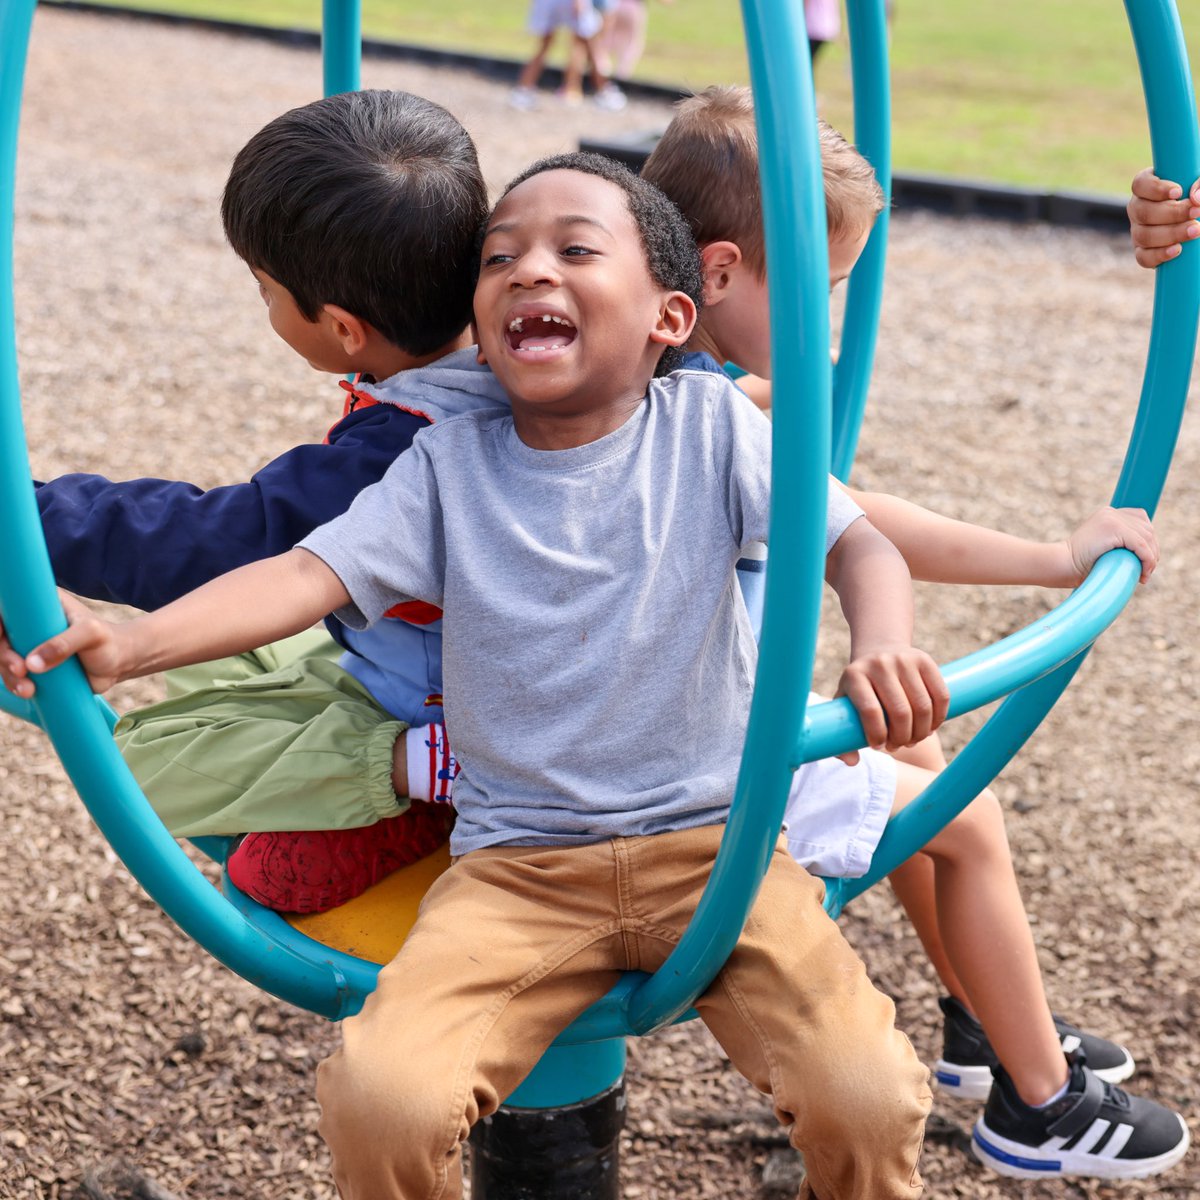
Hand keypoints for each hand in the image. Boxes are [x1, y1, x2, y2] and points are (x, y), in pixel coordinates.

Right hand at [0, 591, 126, 697]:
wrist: (120, 664)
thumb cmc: (108, 641)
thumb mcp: (90, 635)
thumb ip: (65, 644)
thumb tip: (31, 664)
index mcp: (40, 603)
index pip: (7, 607)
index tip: (1, 635)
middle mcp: (30, 623)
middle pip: (1, 637)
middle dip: (3, 656)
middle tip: (20, 670)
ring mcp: (30, 645)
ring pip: (4, 659)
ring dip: (8, 675)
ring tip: (28, 689)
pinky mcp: (34, 665)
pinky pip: (14, 675)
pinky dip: (15, 684)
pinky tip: (26, 692)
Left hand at [835, 645, 948, 758]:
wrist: (879, 650)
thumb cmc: (861, 687)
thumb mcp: (844, 703)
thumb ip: (840, 734)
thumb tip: (852, 762)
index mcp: (855, 676)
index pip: (870, 711)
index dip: (877, 735)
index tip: (878, 746)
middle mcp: (880, 664)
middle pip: (900, 712)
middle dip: (902, 738)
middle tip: (897, 746)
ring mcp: (904, 660)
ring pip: (923, 707)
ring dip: (921, 732)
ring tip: (912, 739)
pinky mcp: (925, 661)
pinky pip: (941, 696)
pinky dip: (939, 718)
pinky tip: (930, 727)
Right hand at [1066, 506, 1157, 585]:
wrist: (1061, 565)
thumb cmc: (1076, 565)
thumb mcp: (1099, 548)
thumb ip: (1115, 543)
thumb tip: (1138, 554)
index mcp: (1107, 514)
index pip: (1140, 520)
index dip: (1148, 540)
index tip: (1144, 560)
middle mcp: (1111, 512)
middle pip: (1147, 529)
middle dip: (1152, 551)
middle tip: (1146, 571)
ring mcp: (1112, 518)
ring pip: (1147, 537)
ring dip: (1151, 558)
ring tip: (1144, 574)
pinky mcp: (1114, 528)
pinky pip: (1141, 545)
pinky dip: (1147, 560)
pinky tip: (1143, 572)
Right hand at [1128, 167, 1199, 267]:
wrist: (1198, 215)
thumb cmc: (1197, 195)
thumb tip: (1195, 199)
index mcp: (1147, 187)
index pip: (1140, 185)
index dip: (1156, 189)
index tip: (1178, 192)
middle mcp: (1138, 209)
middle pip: (1143, 213)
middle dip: (1172, 214)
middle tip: (1197, 212)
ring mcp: (1138, 231)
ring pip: (1144, 235)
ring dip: (1171, 234)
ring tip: (1196, 230)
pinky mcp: (1143, 251)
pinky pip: (1144, 257)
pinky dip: (1160, 255)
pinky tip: (1178, 249)